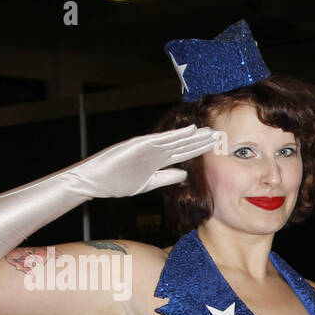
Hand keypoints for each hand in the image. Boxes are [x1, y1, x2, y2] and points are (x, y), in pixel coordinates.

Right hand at [65, 125, 222, 198]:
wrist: (94, 181)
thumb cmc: (117, 183)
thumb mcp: (148, 183)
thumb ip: (166, 177)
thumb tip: (185, 175)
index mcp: (158, 161)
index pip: (183, 154)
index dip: (199, 150)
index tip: (215, 148)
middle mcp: (155, 152)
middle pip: (183, 145)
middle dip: (201, 141)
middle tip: (219, 136)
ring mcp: (148, 147)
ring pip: (177, 140)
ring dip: (194, 136)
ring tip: (211, 132)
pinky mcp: (140, 145)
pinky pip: (162, 139)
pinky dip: (177, 135)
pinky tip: (191, 130)